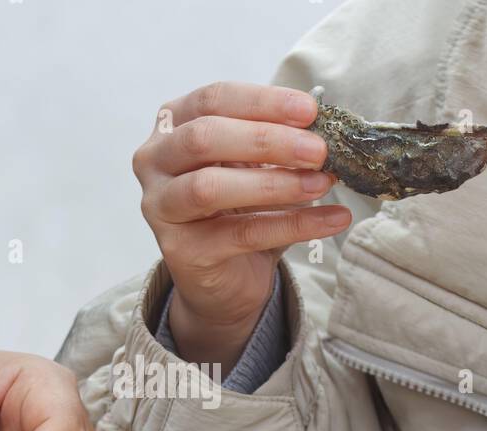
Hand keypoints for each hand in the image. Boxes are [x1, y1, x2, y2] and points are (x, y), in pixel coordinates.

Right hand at [133, 81, 352, 371]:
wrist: (226, 276)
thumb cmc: (240, 207)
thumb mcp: (256, 164)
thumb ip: (277, 140)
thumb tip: (322, 127)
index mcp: (171, 126)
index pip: (212, 99)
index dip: (262, 102)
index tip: (310, 111)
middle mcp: (154, 163)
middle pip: (204, 137)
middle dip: (267, 140)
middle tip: (318, 150)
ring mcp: (160, 208)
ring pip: (210, 187)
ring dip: (275, 183)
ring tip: (322, 183)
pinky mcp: (180, 251)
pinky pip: (241, 233)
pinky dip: (294, 225)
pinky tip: (332, 219)